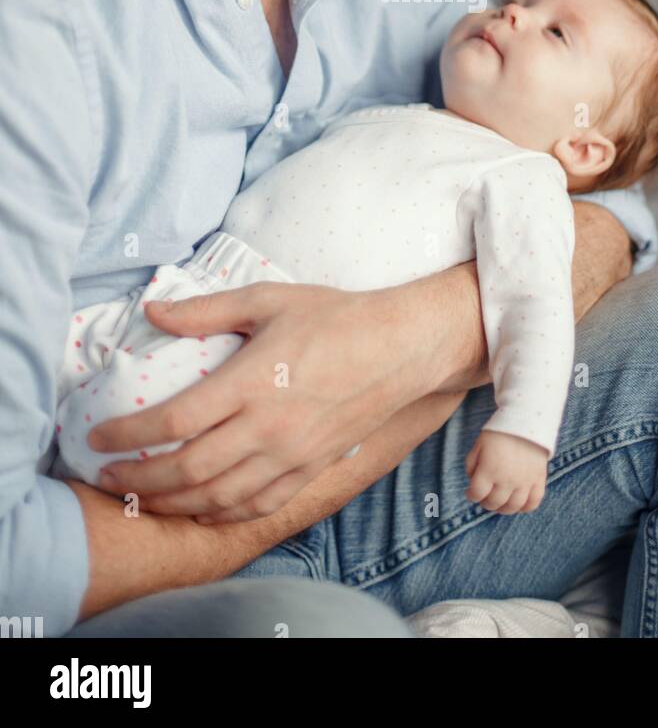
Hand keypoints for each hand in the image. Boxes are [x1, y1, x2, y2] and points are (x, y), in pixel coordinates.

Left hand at [88, 278, 437, 521]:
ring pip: (217, 497)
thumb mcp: (268, 299)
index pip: (174, 421)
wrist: (400, 348)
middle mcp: (267, 427)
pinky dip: (220, 514)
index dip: (129, 434)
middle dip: (139, 480)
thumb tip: (153, 310)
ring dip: (172, 504)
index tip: (100, 435)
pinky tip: (200, 509)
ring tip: (143, 497)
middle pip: (187, 470)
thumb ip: (207, 309)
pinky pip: (257, 506)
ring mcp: (290, 455)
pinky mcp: (310, 469)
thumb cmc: (335, 317)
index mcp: (251, 382)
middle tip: (107, 476)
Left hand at [465, 431, 547, 513]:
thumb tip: (473, 482)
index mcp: (489, 469)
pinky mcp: (538, 479)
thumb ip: (471, 465)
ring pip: (513, 507)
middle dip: (486, 502)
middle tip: (485, 496)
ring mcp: (524, 481)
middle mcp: (507, 479)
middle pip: (494, 503)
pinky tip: (519, 503)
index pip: (477, 495)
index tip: (471, 492)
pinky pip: (533, 502)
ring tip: (500, 502)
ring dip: (503, 508)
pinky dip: (525, 507)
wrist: (526, 419)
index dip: (471, 495)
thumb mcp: (479, 445)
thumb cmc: (499, 432)